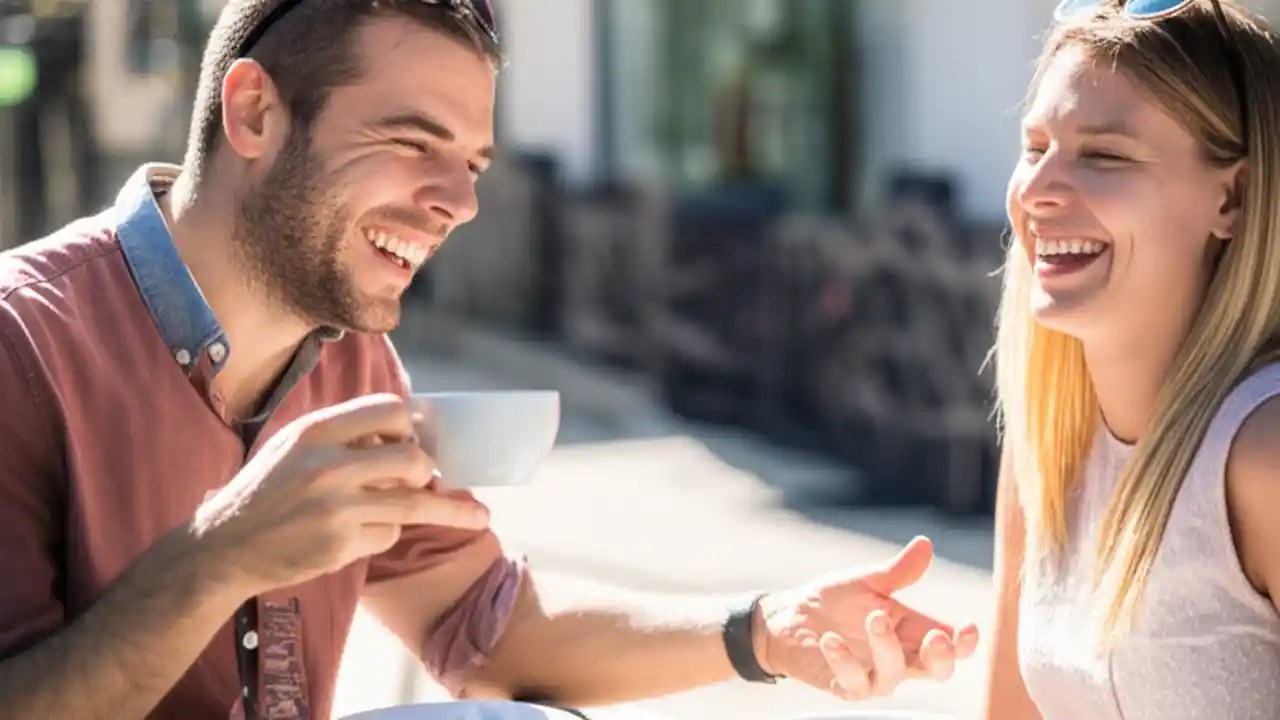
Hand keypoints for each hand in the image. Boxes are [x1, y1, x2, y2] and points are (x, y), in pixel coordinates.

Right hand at [191, 393, 489, 596]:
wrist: (223, 548)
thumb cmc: (266, 492)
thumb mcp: (295, 446)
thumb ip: (344, 436)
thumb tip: (407, 430)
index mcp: (317, 431)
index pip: (389, 410)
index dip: (411, 425)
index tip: (419, 437)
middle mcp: (329, 465)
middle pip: (413, 459)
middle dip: (428, 470)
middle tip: (426, 479)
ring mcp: (336, 507)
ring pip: (413, 503)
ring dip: (448, 510)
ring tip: (479, 517)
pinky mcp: (340, 544)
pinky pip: (387, 535)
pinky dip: (384, 534)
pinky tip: (358, 535)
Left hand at [756, 536, 979, 700]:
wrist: (789, 616)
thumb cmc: (835, 601)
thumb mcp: (868, 582)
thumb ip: (898, 571)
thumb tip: (925, 544)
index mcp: (912, 632)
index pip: (950, 644)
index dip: (965, 642)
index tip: (970, 628)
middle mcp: (899, 658)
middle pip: (935, 671)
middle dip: (940, 657)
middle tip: (937, 638)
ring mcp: (872, 675)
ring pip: (893, 675)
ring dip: (886, 648)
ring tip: (874, 617)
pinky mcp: (843, 684)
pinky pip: (851, 682)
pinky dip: (844, 661)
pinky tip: (832, 640)